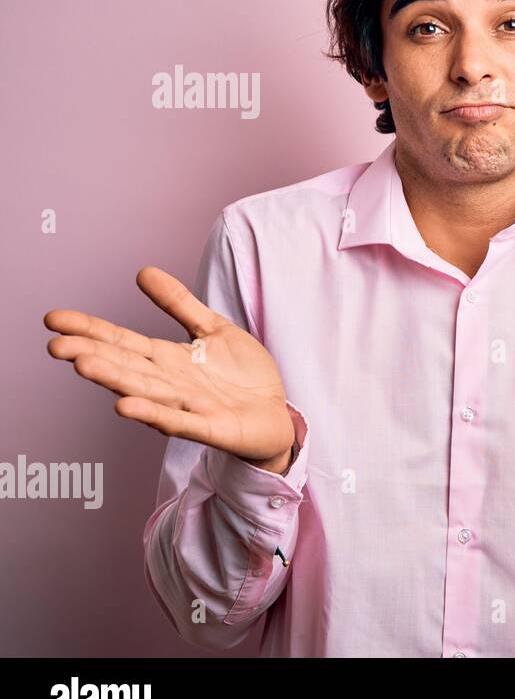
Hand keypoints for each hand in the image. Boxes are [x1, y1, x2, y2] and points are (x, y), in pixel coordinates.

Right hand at [44, 266, 294, 471]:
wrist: (277, 415)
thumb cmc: (243, 376)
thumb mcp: (214, 329)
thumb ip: (179, 303)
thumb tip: (142, 271)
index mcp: (167, 359)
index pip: (121, 341)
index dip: (90, 329)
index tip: (53, 319)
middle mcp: (170, 383)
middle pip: (125, 366)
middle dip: (92, 355)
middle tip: (56, 345)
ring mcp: (187, 406)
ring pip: (145, 391)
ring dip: (115, 380)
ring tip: (83, 366)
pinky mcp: (209, 428)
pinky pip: (178, 420)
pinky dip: (154, 415)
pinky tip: (125, 407)